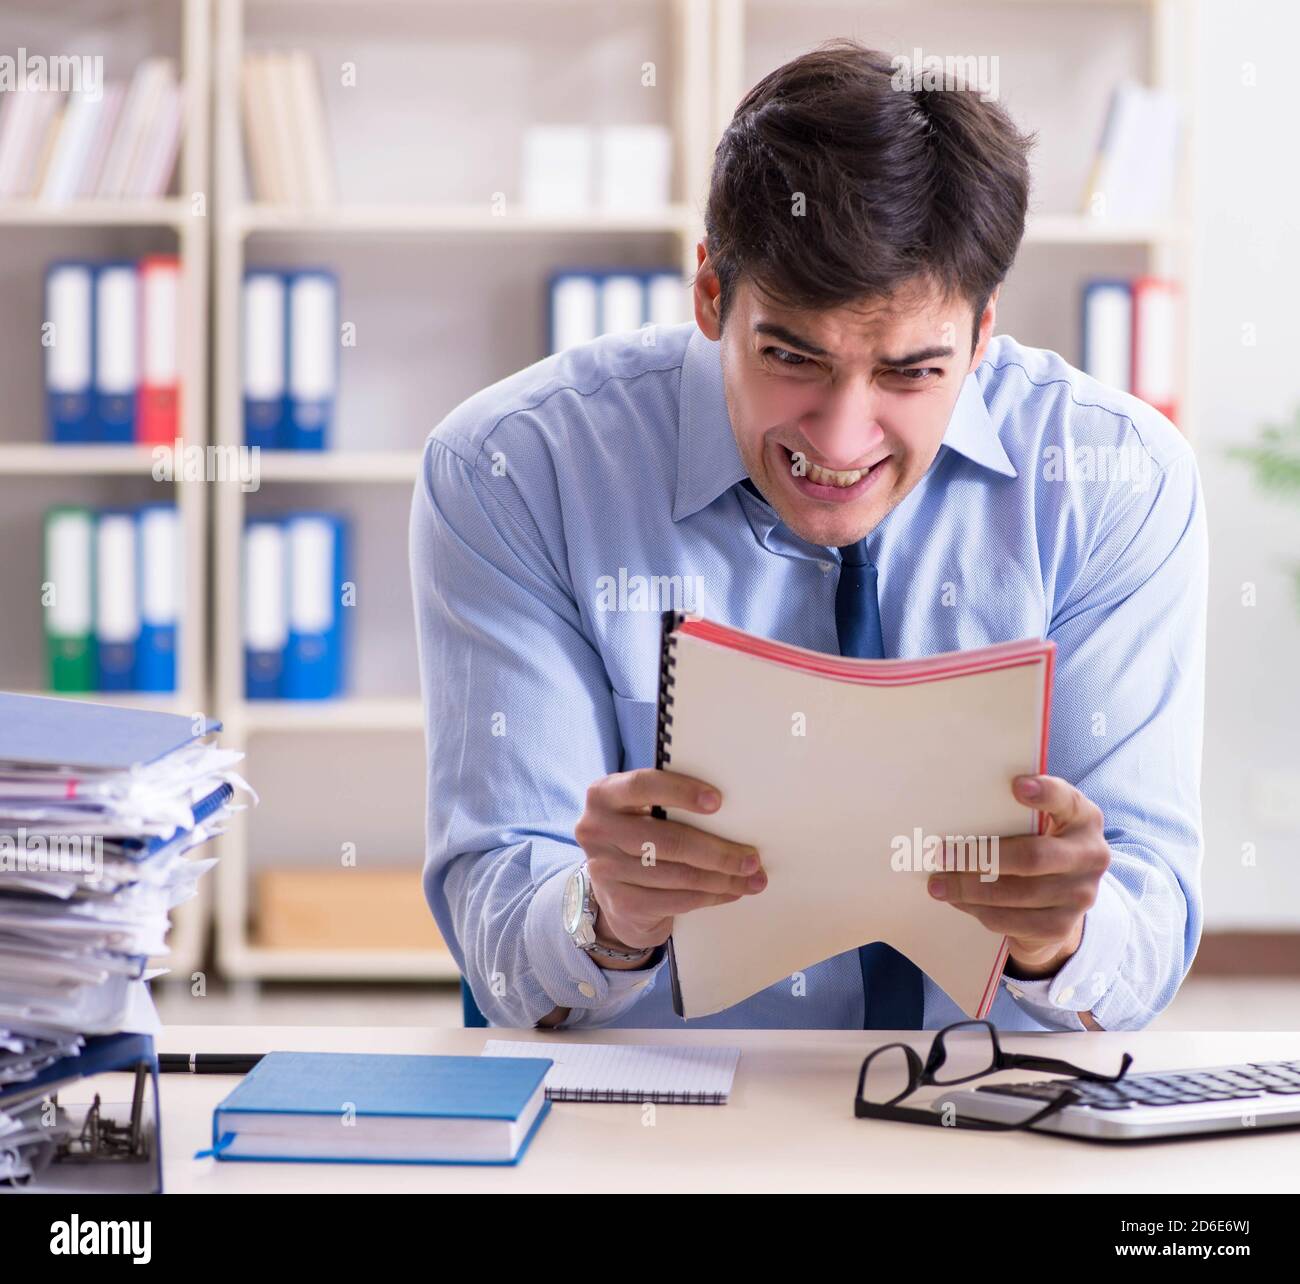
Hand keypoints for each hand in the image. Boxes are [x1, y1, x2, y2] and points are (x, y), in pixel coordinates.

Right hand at [573, 768, 766, 951]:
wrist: (613, 889)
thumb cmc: (640, 837)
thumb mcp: (641, 811)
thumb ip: (670, 804)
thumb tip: (736, 812)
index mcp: (604, 795)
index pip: (643, 785)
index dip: (681, 792)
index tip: (718, 802)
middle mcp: (597, 830)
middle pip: (668, 840)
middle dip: (718, 851)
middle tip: (752, 858)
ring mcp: (605, 870)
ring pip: (678, 875)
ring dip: (722, 878)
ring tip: (751, 878)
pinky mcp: (621, 903)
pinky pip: (676, 900)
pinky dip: (710, 897)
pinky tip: (730, 892)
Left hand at [925, 774, 1110, 977]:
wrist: (1062, 898)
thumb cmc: (1037, 843)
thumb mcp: (1039, 822)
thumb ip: (1014, 812)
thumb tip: (954, 809)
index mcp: (1083, 818)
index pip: (1066, 800)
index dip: (1045, 793)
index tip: (1016, 786)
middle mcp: (1090, 855)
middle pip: (1033, 857)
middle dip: (981, 856)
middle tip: (942, 855)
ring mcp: (1080, 895)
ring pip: (1018, 894)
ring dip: (970, 889)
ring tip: (938, 884)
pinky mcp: (1062, 927)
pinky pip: (1013, 921)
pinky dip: (980, 911)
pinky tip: (959, 901)